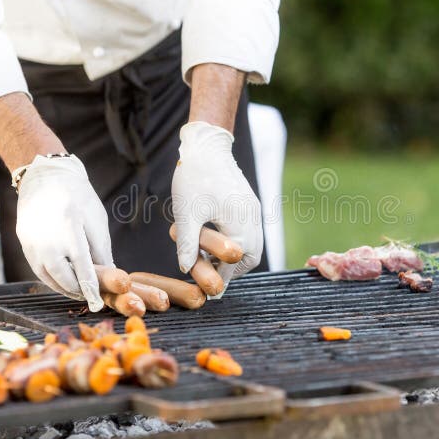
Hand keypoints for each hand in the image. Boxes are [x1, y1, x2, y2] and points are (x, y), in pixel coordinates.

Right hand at [15, 155, 111, 310]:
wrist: (46, 177)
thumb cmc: (78, 198)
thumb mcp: (96, 220)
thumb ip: (100, 250)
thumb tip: (107, 276)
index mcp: (69, 227)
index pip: (81, 266)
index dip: (90, 286)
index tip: (98, 301)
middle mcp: (47, 237)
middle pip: (62, 276)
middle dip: (77, 290)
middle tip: (90, 297)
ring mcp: (32, 241)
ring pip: (48, 276)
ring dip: (63, 288)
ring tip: (78, 292)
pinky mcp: (24, 243)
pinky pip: (38, 269)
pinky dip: (51, 279)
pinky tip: (63, 281)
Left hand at [171, 121, 262, 296]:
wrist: (207, 146)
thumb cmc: (195, 178)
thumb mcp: (187, 213)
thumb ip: (186, 243)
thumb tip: (184, 268)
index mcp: (241, 224)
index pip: (233, 263)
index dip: (220, 278)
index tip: (211, 292)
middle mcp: (253, 219)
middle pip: (251, 257)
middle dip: (233, 268)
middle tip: (214, 274)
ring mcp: (254, 210)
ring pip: (253, 244)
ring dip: (235, 254)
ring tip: (214, 258)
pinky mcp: (250, 203)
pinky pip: (250, 229)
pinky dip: (237, 240)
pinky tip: (218, 237)